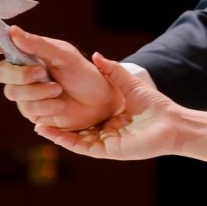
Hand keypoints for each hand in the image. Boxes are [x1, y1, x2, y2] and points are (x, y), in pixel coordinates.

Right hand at [0, 26, 126, 129]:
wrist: (101, 101)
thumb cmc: (84, 73)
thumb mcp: (64, 56)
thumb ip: (38, 45)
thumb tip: (12, 30)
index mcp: (29, 53)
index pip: (0, 46)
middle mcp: (23, 72)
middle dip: (19, 74)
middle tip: (42, 72)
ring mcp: (25, 93)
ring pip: (12, 92)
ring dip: (37, 91)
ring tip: (58, 89)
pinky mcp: (32, 111)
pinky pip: (26, 109)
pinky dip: (44, 106)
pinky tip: (59, 104)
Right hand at [35, 52, 180, 160]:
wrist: (171, 122)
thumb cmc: (154, 104)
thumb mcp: (128, 83)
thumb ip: (111, 70)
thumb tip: (95, 54)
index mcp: (109, 119)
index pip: (82, 116)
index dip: (65, 109)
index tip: (49, 97)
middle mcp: (105, 133)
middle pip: (74, 130)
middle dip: (56, 122)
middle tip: (35, 113)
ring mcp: (106, 143)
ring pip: (74, 140)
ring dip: (56, 133)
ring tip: (37, 123)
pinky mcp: (108, 151)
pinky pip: (82, 147)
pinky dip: (66, 140)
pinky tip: (52, 132)